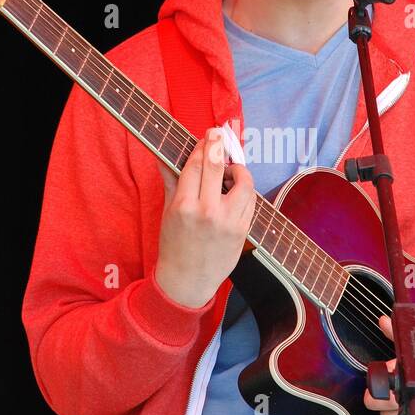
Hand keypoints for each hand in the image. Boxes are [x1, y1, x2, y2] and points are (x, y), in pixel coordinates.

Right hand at [154, 128, 256, 308]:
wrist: (187, 280)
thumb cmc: (174, 245)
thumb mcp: (168, 212)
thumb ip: (171, 181)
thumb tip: (165, 156)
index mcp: (184, 206)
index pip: (196, 165)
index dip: (203, 146)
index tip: (208, 135)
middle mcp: (208, 212)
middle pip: (217, 167)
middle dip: (219, 145)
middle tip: (220, 134)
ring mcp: (228, 222)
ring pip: (243, 182)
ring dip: (239, 169)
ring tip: (230, 170)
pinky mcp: (243, 231)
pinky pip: (250, 201)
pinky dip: (245, 190)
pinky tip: (237, 188)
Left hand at [362, 312, 414, 414]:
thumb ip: (405, 335)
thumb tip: (384, 322)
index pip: (384, 375)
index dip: (378, 376)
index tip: (380, 376)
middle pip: (381, 402)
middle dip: (375, 397)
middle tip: (383, 391)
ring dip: (390, 411)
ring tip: (399, 401)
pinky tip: (413, 411)